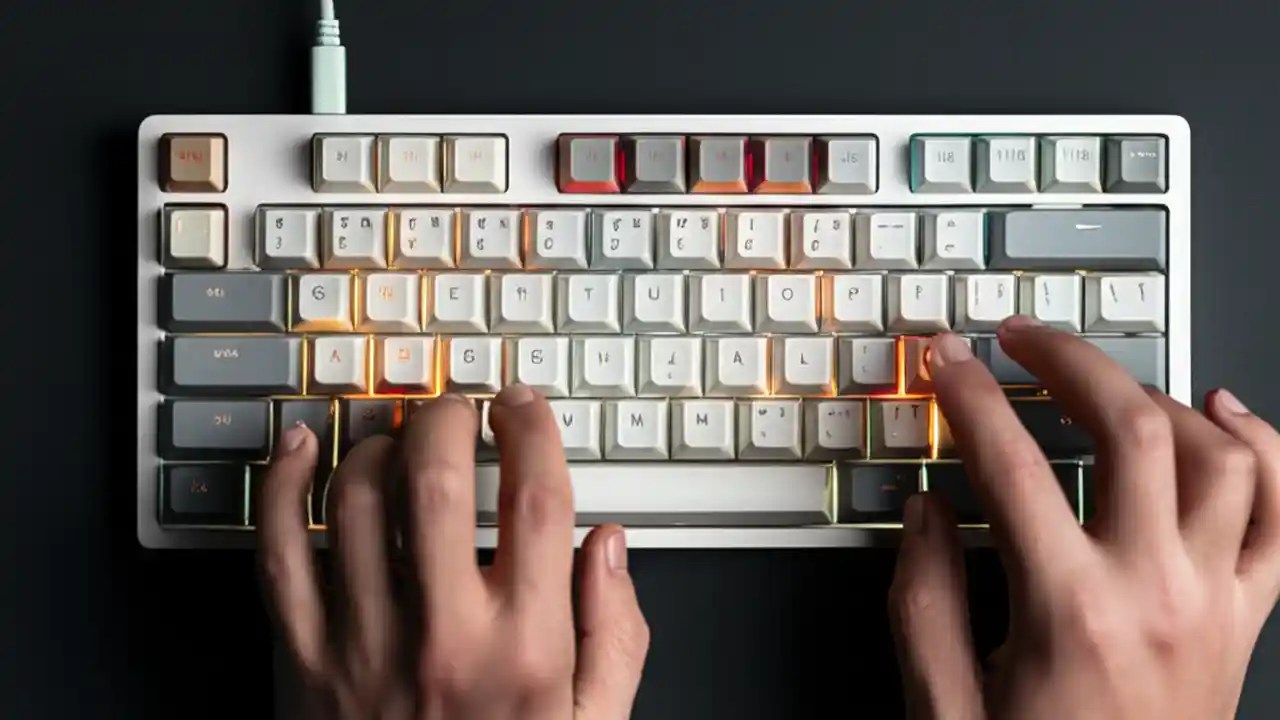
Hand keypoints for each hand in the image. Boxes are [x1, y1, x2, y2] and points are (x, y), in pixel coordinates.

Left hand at [256, 386, 649, 719]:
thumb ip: (617, 636)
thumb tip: (610, 547)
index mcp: (526, 649)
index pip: (537, 501)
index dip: (532, 432)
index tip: (523, 408)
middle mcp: (444, 638)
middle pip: (436, 481)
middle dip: (447, 418)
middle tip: (457, 408)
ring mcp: (365, 645)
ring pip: (356, 502)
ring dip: (375, 443)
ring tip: (396, 431)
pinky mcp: (303, 660)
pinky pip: (278, 553)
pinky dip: (282, 488)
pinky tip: (300, 450)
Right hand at [890, 317, 1279, 718]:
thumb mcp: (943, 705)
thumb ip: (924, 598)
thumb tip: (926, 511)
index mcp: (1070, 612)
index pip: (1010, 464)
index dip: (968, 396)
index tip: (945, 361)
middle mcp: (1154, 592)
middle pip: (1128, 428)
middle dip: (1068, 361)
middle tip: (1021, 340)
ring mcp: (1213, 601)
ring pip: (1217, 456)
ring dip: (1158, 396)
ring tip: (1103, 380)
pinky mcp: (1245, 618)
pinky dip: (1263, 447)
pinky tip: (1224, 413)